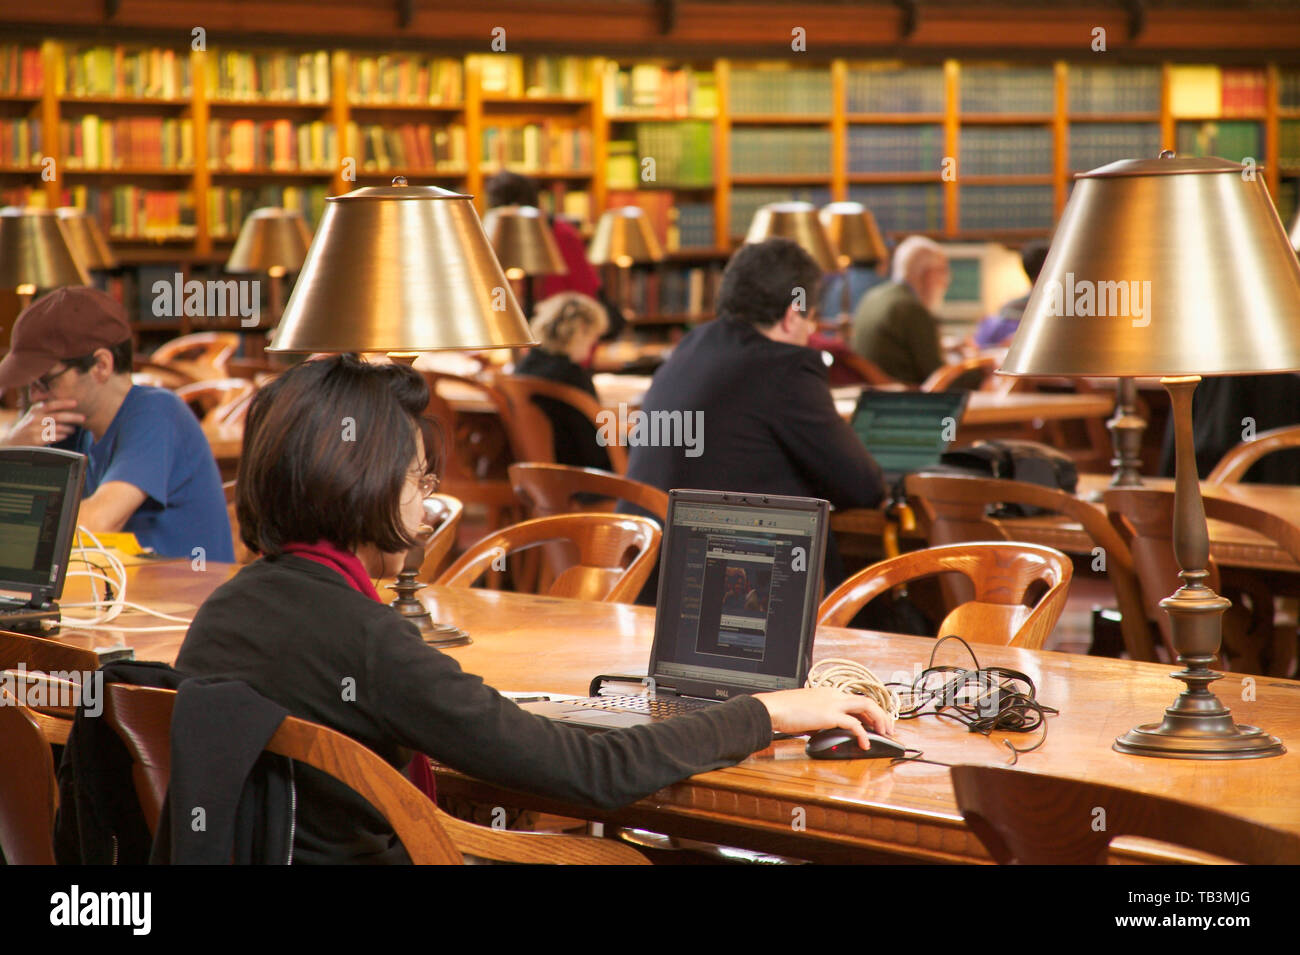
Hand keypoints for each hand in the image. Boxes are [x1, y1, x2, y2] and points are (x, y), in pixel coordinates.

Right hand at [3, 400, 83, 446]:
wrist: (14, 440)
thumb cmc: (29, 425)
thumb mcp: (34, 413)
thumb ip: (46, 407)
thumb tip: (67, 401)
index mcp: (35, 410)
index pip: (52, 404)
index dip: (64, 403)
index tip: (76, 403)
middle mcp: (35, 419)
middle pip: (58, 416)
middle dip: (73, 417)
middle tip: (83, 418)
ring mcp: (35, 430)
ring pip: (58, 428)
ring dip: (69, 428)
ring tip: (73, 429)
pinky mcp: (36, 440)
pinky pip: (54, 437)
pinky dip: (62, 436)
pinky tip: (65, 435)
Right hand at [754, 687, 894, 747]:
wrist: (773, 708)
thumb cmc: (784, 711)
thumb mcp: (806, 713)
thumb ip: (818, 720)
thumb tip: (822, 731)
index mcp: (828, 692)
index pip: (856, 699)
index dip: (869, 712)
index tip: (875, 722)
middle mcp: (834, 694)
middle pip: (867, 700)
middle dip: (881, 715)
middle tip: (888, 730)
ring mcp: (833, 703)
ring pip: (867, 706)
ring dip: (879, 721)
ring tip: (884, 735)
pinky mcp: (830, 715)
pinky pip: (855, 724)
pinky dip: (863, 734)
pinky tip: (865, 744)